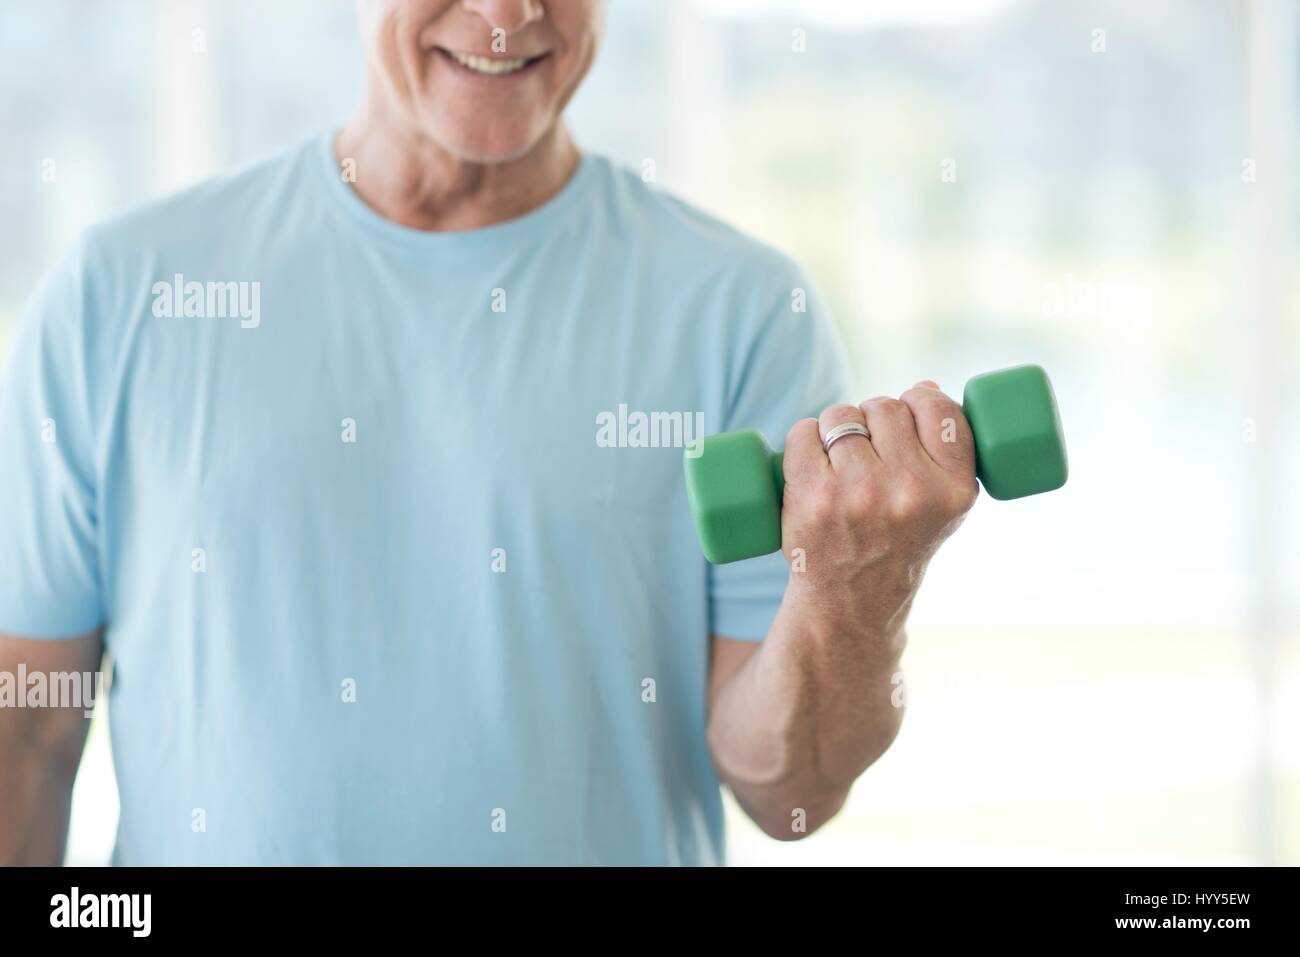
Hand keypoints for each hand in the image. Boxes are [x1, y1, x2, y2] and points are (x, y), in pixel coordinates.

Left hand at [779, 380, 978, 628]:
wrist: (850, 603)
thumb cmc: (897, 544)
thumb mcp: (942, 508)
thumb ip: (944, 451)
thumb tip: (924, 385)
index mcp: (953, 490)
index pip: (939, 409)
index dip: (919, 402)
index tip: (908, 418)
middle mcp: (910, 490)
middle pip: (885, 407)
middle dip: (872, 420)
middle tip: (869, 455)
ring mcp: (860, 492)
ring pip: (841, 415)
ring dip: (835, 428)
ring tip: (841, 464)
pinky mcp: (814, 496)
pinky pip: (802, 431)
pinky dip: (802, 440)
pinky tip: (811, 465)